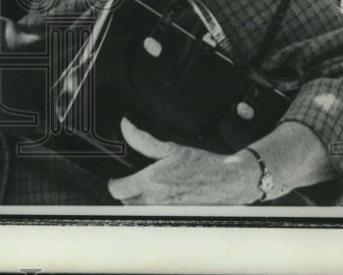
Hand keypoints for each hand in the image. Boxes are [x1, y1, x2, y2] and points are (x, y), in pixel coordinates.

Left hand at [107, 118, 260, 204]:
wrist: (228, 181)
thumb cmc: (203, 165)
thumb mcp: (171, 148)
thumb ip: (143, 139)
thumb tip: (126, 125)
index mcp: (152, 181)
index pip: (118, 189)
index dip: (115, 182)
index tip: (118, 177)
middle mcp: (156, 200)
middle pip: (126, 202)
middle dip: (127, 191)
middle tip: (134, 180)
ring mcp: (165, 212)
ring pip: (140, 210)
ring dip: (139, 200)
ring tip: (149, 187)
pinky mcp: (175, 218)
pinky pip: (155, 215)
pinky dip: (154, 207)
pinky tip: (163, 196)